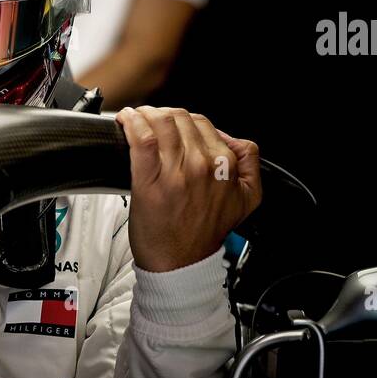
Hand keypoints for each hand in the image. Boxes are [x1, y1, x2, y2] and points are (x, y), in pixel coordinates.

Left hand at [116, 106, 261, 272]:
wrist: (181, 263)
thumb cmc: (202, 233)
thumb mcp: (246, 199)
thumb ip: (250, 164)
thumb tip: (232, 140)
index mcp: (226, 166)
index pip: (203, 123)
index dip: (184, 119)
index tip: (171, 123)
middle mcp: (203, 165)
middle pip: (181, 118)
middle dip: (164, 114)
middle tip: (151, 120)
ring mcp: (176, 172)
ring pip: (161, 122)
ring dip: (145, 113)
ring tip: (135, 117)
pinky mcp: (149, 181)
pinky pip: (142, 139)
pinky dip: (132, 123)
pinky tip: (126, 121)